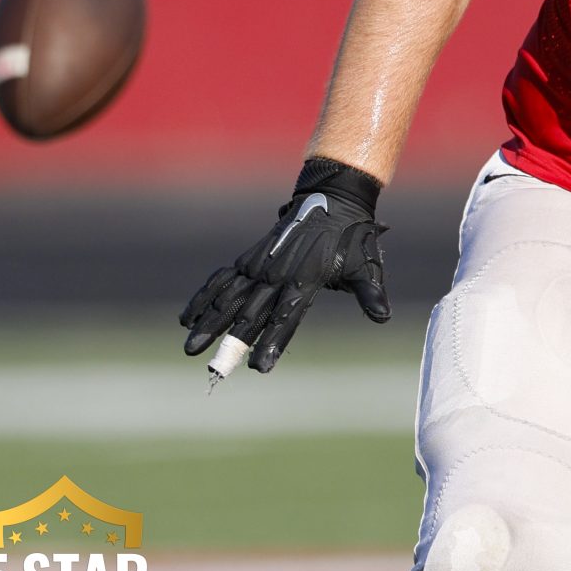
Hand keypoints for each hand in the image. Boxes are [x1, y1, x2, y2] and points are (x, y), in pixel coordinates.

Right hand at [180, 158, 390, 371]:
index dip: (272, 342)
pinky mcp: (251, 258)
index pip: (286, 317)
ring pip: (230, 297)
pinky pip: (223, 279)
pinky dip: (205, 297)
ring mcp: (261, 265)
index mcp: (305, 280)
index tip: (259, 366)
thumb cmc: (352, 239)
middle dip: (232, 342)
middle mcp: (278, 274)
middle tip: (214, 369)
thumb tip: (383, 317)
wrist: (333, 201)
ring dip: (209, 323)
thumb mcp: (365, 267)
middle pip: (250, 314)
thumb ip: (369, 294)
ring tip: (190, 346)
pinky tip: (187, 317)